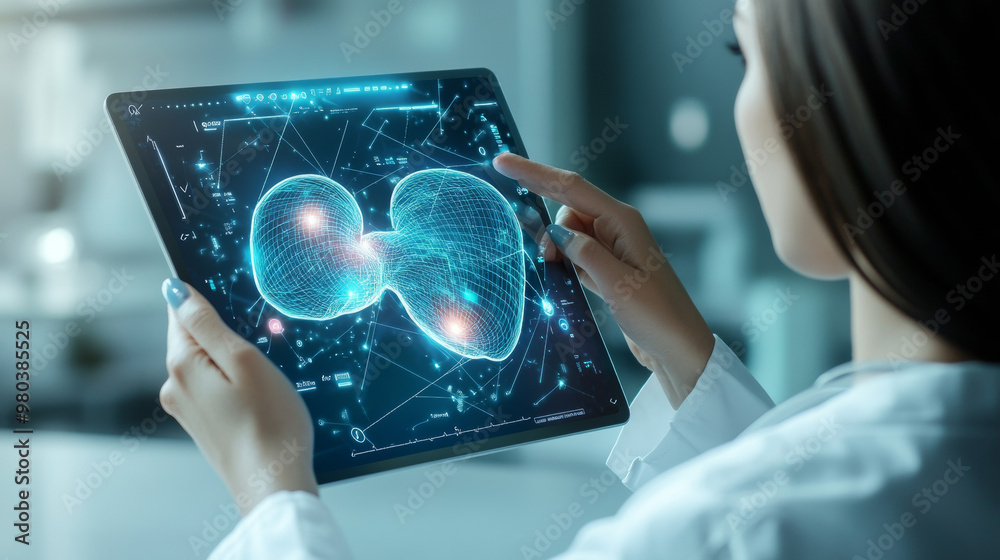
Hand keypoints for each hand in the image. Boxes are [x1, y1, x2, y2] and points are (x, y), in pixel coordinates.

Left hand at [159, 278, 317, 514]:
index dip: (207, 299)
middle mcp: (174, 386)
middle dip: (223, 333)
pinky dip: (233, 382)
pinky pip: (213, 386)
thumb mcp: (244, 360)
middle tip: (261, 348)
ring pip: (205, 363)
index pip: (180, 311)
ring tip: (264, 377)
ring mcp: (186, 408)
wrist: (274, 483)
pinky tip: (258, 397)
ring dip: (231, 360)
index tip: (238, 307)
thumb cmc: (269, 422)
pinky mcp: (202, 424)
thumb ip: (207, 323)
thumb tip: (175, 290)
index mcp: (181, 365)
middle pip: (193, 337)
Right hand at [493, 152, 714, 407]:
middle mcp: (617, 227)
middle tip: (545, 258)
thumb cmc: (657, 315)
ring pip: (569, 233)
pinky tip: (567, 279)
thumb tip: (559, 232)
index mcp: (622, 221)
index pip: (570, 187)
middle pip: (568, 209)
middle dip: (549, 228)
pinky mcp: (608, 267)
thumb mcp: (618, 284)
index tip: (502, 161)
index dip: (534, 172)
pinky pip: (576, 252)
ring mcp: (613, 247)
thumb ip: (585, 253)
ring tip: (566, 278)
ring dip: (558, 250)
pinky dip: (566, 261)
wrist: (678, 347)